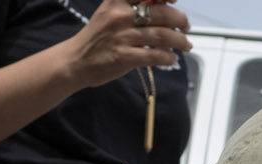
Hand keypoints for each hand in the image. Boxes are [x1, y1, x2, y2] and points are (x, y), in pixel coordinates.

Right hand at [62, 0, 190, 86]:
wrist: (75, 60)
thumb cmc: (97, 36)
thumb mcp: (110, 10)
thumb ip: (133, 5)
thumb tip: (165, 4)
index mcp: (117, 0)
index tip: (175, 0)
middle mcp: (120, 15)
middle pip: (162, 13)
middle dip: (180, 20)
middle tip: (186, 27)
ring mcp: (122, 37)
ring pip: (162, 35)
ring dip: (180, 40)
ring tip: (186, 44)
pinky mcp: (123, 57)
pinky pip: (154, 55)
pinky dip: (168, 57)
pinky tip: (171, 58)